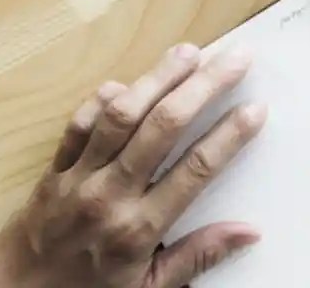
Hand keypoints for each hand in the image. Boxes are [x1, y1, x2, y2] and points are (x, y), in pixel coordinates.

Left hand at [0, 44, 266, 287]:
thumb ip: (197, 257)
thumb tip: (247, 232)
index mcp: (138, 229)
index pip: (195, 169)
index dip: (230, 135)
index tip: (255, 109)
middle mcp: (109, 195)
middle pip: (164, 127)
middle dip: (203, 86)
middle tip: (233, 59)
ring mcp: (78, 178)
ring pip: (121, 115)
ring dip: (157, 78)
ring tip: (188, 53)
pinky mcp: (53, 169)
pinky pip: (78, 124)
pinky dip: (101, 100)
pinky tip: (127, 82)